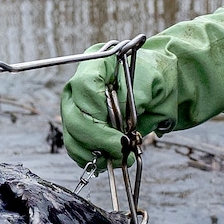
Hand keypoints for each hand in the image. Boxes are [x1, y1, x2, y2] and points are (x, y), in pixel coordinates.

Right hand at [58, 46, 168, 168]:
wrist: (150, 90)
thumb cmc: (149, 80)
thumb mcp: (152, 81)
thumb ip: (138, 96)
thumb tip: (123, 124)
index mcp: (95, 65)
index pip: (85, 86)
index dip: (100, 110)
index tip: (120, 127)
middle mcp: (77, 87)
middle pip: (74, 117)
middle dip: (100, 139)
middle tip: (122, 148)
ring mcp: (72, 109)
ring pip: (72, 137)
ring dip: (96, 152)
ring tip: (119, 156)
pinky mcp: (75, 128)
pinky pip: (75, 149)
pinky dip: (93, 158)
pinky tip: (111, 157)